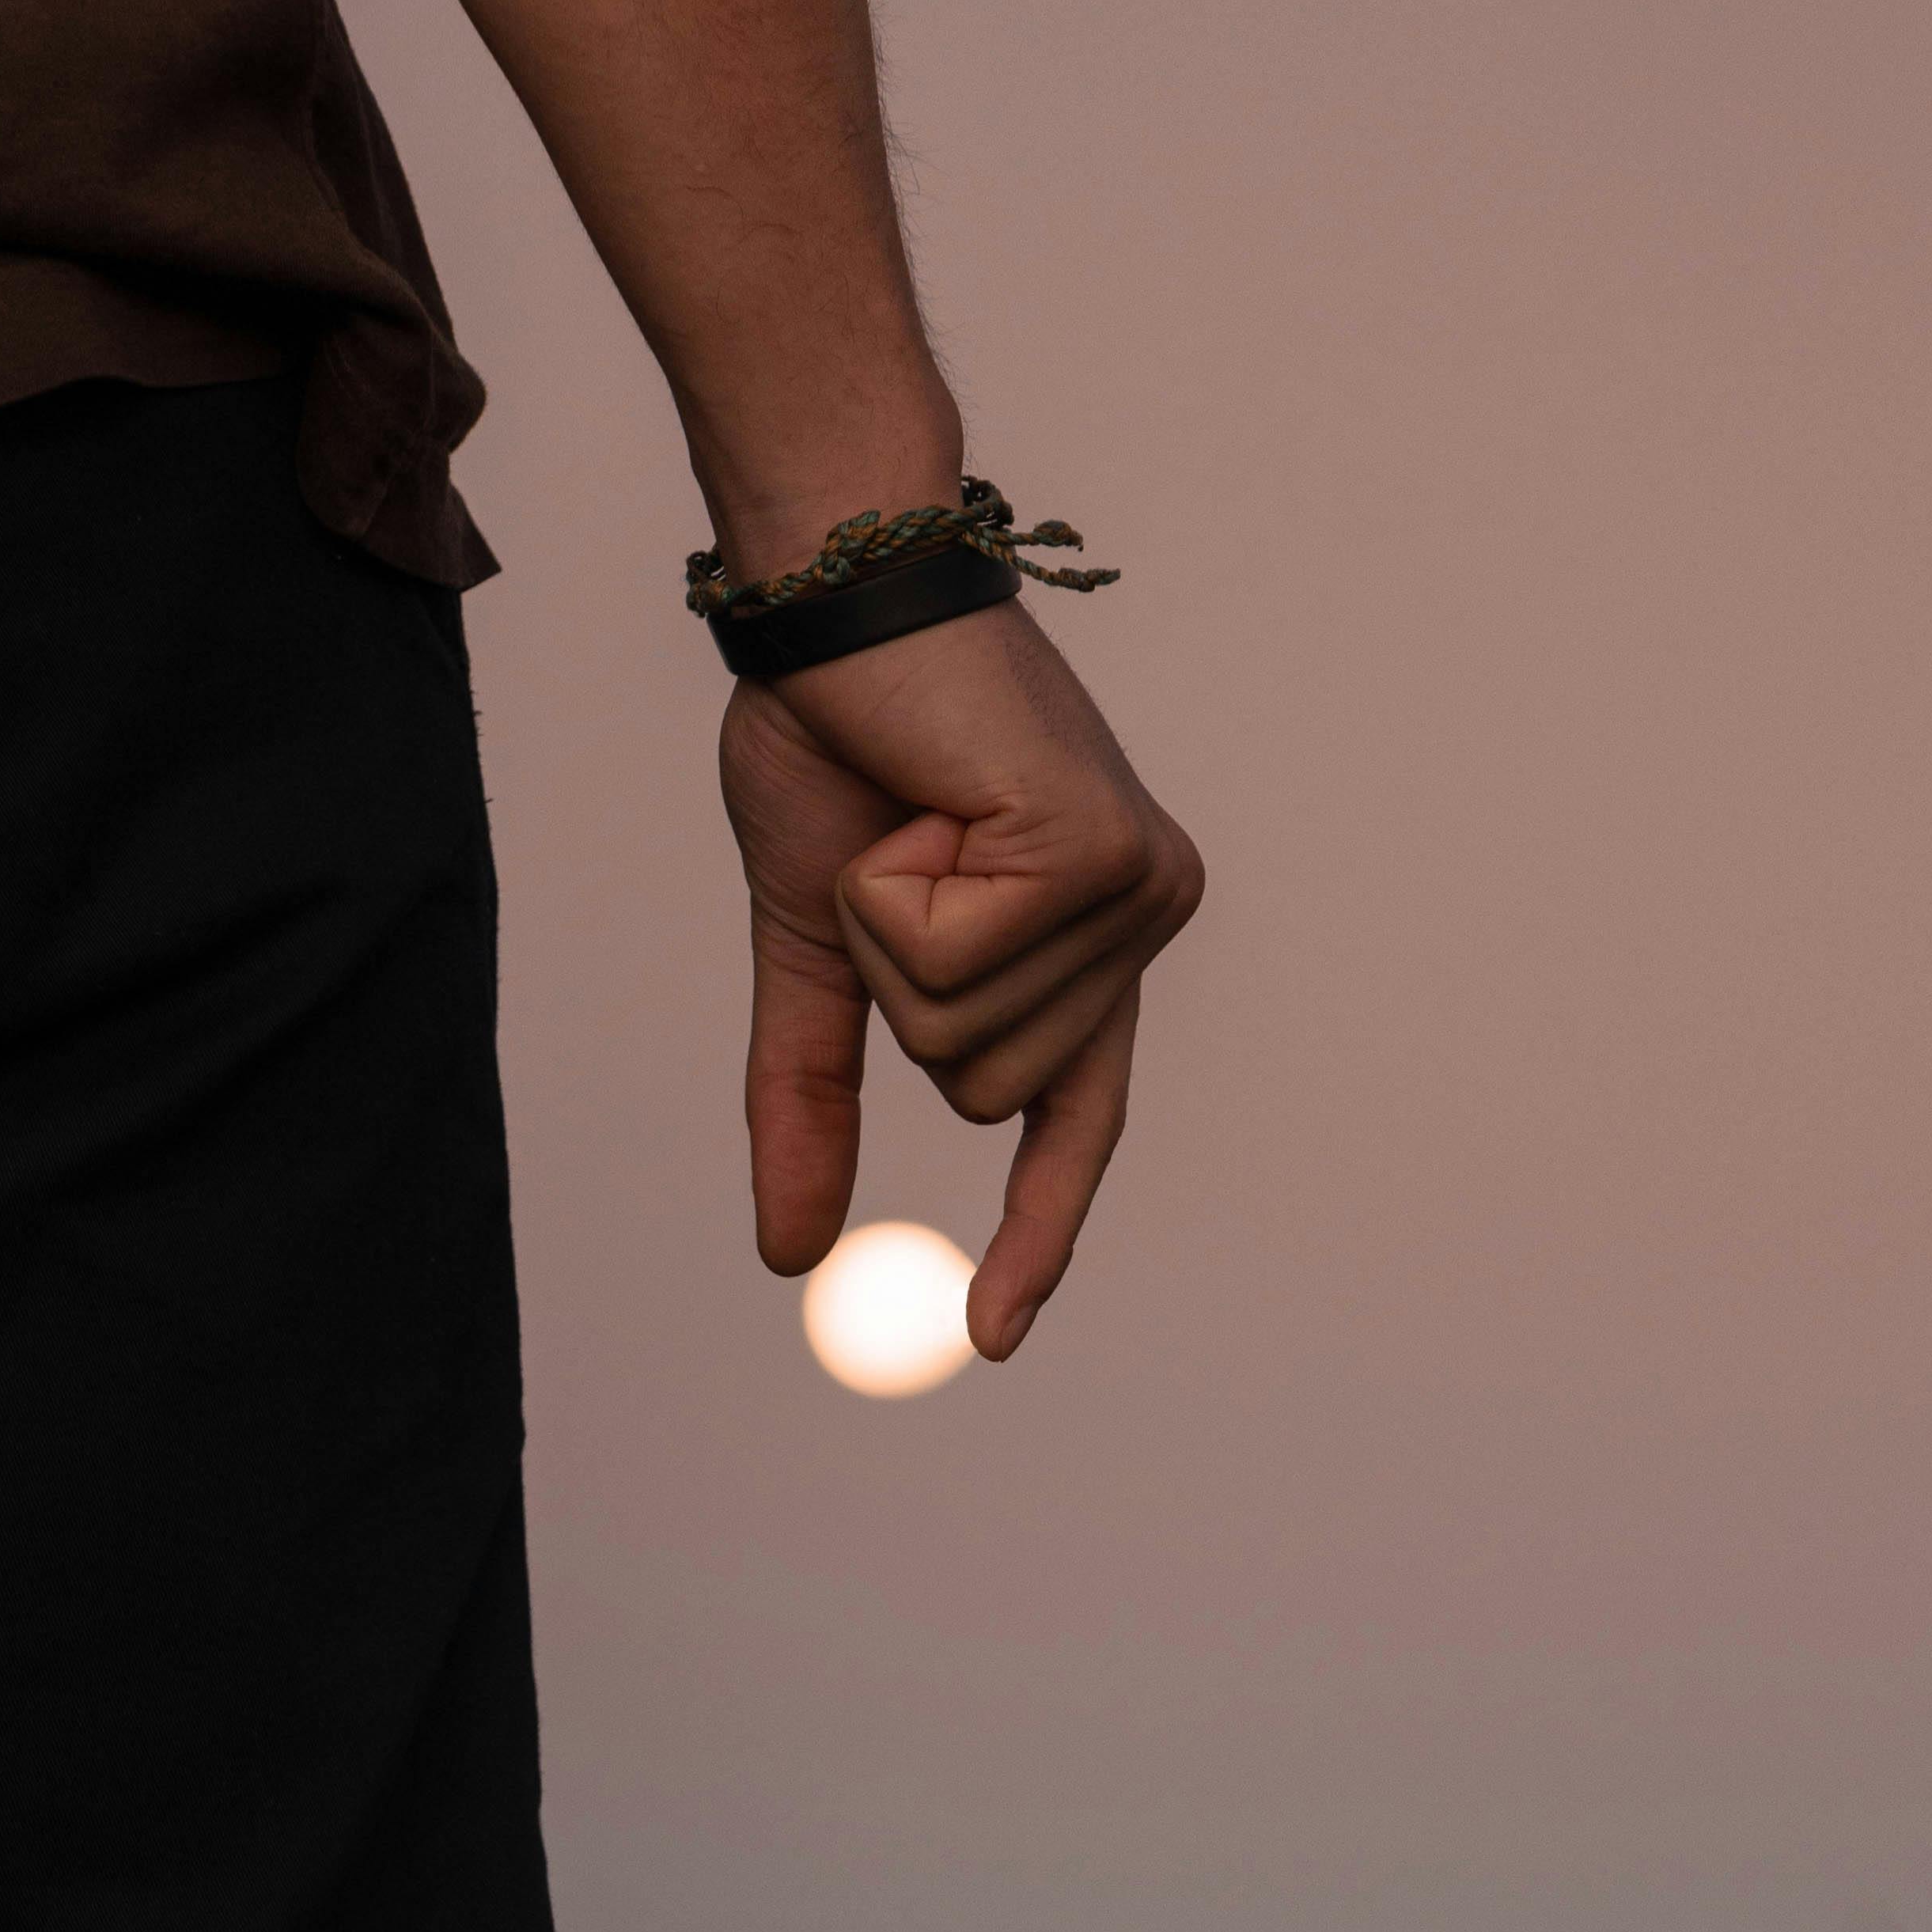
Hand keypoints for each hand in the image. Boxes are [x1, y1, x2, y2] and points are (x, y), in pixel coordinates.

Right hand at [719, 597, 1204, 1360]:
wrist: (836, 598)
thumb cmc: (838, 745)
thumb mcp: (821, 949)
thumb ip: (815, 1095)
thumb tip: (792, 1255)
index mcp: (1088, 944)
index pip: (1077, 1124)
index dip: (1036, 1232)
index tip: (993, 1333)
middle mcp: (1139, 919)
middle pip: (984, 1091)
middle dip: (894, 995)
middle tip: (890, 862)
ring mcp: (1137, 891)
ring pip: (965, 1038)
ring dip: (889, 936)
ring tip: (907, 819)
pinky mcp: (1104, 856)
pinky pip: (956, 961)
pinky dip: (896, 891)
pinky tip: (922, 799)